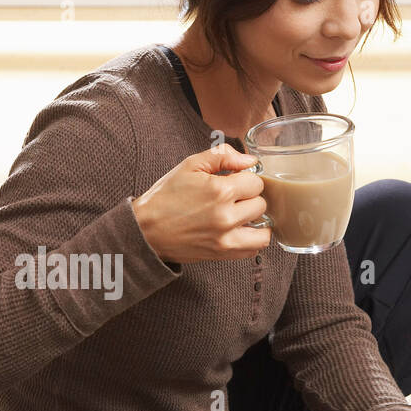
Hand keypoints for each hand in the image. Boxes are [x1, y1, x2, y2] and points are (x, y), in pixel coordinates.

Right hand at [131, 143, 270, 263]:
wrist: (146, 230)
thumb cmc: (165, 197)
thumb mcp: (189, 165)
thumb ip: (222, 156)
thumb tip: (249, 160)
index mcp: (219, 191)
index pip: (256, 182)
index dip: (244, 179)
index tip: (233, 182)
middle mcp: (226, 216)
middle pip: (261, 204)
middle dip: (249, 198)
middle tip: (233, 198)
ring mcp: (225, 239)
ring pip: (264, 230)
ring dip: (256, 222)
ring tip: (241, 216)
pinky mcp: (222, 254)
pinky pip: (253, 249)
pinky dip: (251, 240)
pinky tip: (238, 230)